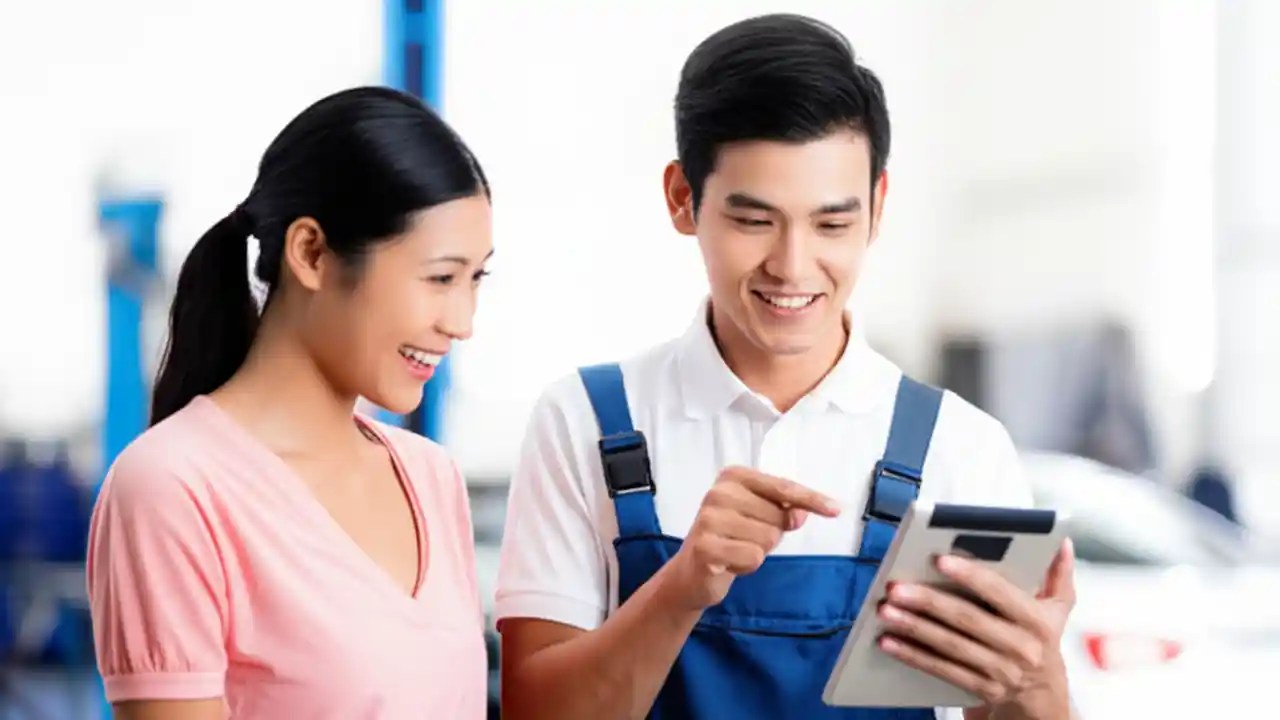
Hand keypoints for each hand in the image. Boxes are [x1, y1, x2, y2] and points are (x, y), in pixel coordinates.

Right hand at [662, 466, 840, 610]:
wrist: (692, 572)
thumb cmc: (732, 538)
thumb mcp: (762, 518)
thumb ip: (785, 511)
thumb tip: (800, 513)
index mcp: (734, 476)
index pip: (783, 487)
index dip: (812, 499)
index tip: (836, 509)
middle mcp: (718, 492)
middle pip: (778, 516)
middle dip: (771, 533)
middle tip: (746, 538)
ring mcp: (709, 519)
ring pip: (768, 538)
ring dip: (758, 551)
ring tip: (736, 550)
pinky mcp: (705, 546)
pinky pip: (753, 557)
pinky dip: (747, 566)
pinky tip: (729, 563)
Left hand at [877, 538, 1075, 718]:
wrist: (1043, 697)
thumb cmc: (1042, 641)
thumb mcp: (1058, 609)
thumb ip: (1059, 573)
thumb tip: (1061, 541)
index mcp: (1038, 621)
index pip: (1001, 594)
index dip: (971, 576)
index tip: (940, 559)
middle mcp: (1020, 648)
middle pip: (967, 620)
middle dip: (929, 602)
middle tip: (896, 587)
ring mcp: (999, 672)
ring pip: (950, 646)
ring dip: (914, 628)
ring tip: (886, 610)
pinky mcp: (980, 689)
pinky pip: (942, 670)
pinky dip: (913, 655)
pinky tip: (889, 641)